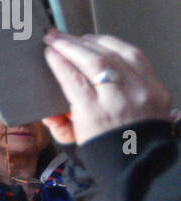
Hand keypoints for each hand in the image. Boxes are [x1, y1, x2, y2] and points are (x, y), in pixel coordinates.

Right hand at [42, 31, 171, 143]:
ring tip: (75, 38)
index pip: (73, 78)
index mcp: (94, 115)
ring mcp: (141, 91)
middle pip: (94, 61)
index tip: (48, 51)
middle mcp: (119, 100)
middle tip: (54, 37)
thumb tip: (44, 106)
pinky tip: (102, 42)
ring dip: (91, 41)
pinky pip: (136, 56)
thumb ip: (56, 121)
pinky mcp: (155, 86)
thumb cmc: (106, 151)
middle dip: (70, 45)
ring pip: (115, 54)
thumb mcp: (74, 139)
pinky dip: (117, 45)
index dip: (59, 60)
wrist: (142, 163)